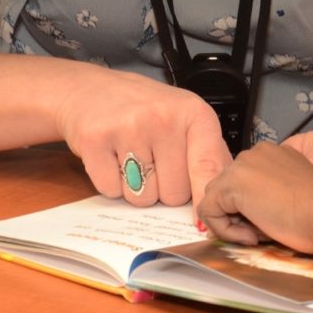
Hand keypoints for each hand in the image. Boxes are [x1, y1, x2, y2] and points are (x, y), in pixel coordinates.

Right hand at [53, 67, 231, 209]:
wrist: (90, 89)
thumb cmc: (144, 108)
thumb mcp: (184, 118)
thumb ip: (208, 153)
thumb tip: (222, 195)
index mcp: (193, 112)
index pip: (208, 166)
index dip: (205, 199)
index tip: (203, 223)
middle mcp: (163, 117)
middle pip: (174, 195)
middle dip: (164, 188)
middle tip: (152, 160)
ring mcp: (129, 127)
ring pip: (142, 199)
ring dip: (137, 188)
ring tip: (132, 156)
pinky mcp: (96, 140)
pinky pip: (111, 191)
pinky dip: (111, 182)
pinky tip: (112, 156)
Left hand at [197, 142, 312, 252]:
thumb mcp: (291, 198)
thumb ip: (269, 199)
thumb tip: (246, 221)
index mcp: (273, 154)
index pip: (245, 183)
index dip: (250, 210)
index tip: (268, 226)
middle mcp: (255, 153)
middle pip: (227, 189)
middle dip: (238, 215)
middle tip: (262, 232)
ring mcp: (241, 166)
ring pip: (216, 200)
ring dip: (231, 222)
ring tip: (258, 234)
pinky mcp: (230, 184)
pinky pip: (210, 211)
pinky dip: (225, 230)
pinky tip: (252, 235)